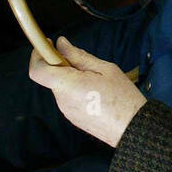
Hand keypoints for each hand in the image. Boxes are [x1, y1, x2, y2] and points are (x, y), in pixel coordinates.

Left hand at [28, 36, 147, 147]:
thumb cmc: (123, 97)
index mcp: (69, 86)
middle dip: (62, 65)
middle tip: (84, 62)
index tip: (48, 45)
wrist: (134, 128)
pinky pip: (68, 98)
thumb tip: (61, 43)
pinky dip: (76, 90)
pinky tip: (97, 92)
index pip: (37, 70)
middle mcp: (63, 100)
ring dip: (71, 79)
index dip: (38, 55)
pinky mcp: (73, 118)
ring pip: (61, 87)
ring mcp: (67, 111)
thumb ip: (79, 55)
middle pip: (52, 77)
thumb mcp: (105, 69)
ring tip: (96, 80)